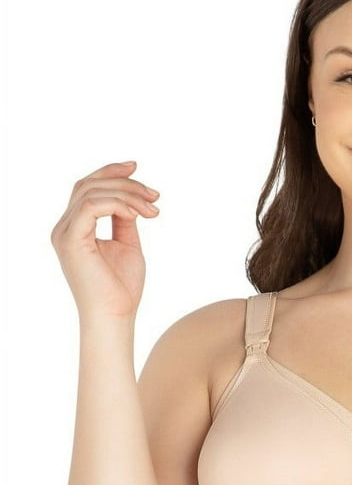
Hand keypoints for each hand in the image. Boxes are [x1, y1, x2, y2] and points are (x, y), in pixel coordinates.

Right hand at [50, 161, 159, 321]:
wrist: (115, 315)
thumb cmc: (122, 287)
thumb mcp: (128, 244)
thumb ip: (125, 220)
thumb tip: (133, 199)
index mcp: (75, 228)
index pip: (88, 188)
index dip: (111, 173)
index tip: (138, 169)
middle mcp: (64, 228)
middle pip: (88, 184)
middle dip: (124, 181)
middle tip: (154, 194)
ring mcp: (64, 233)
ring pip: (91, 192)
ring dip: (128, 194)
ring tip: (152, 209)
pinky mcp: (70, 240)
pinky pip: (91, 206)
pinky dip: (118, 204)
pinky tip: (139, 215)